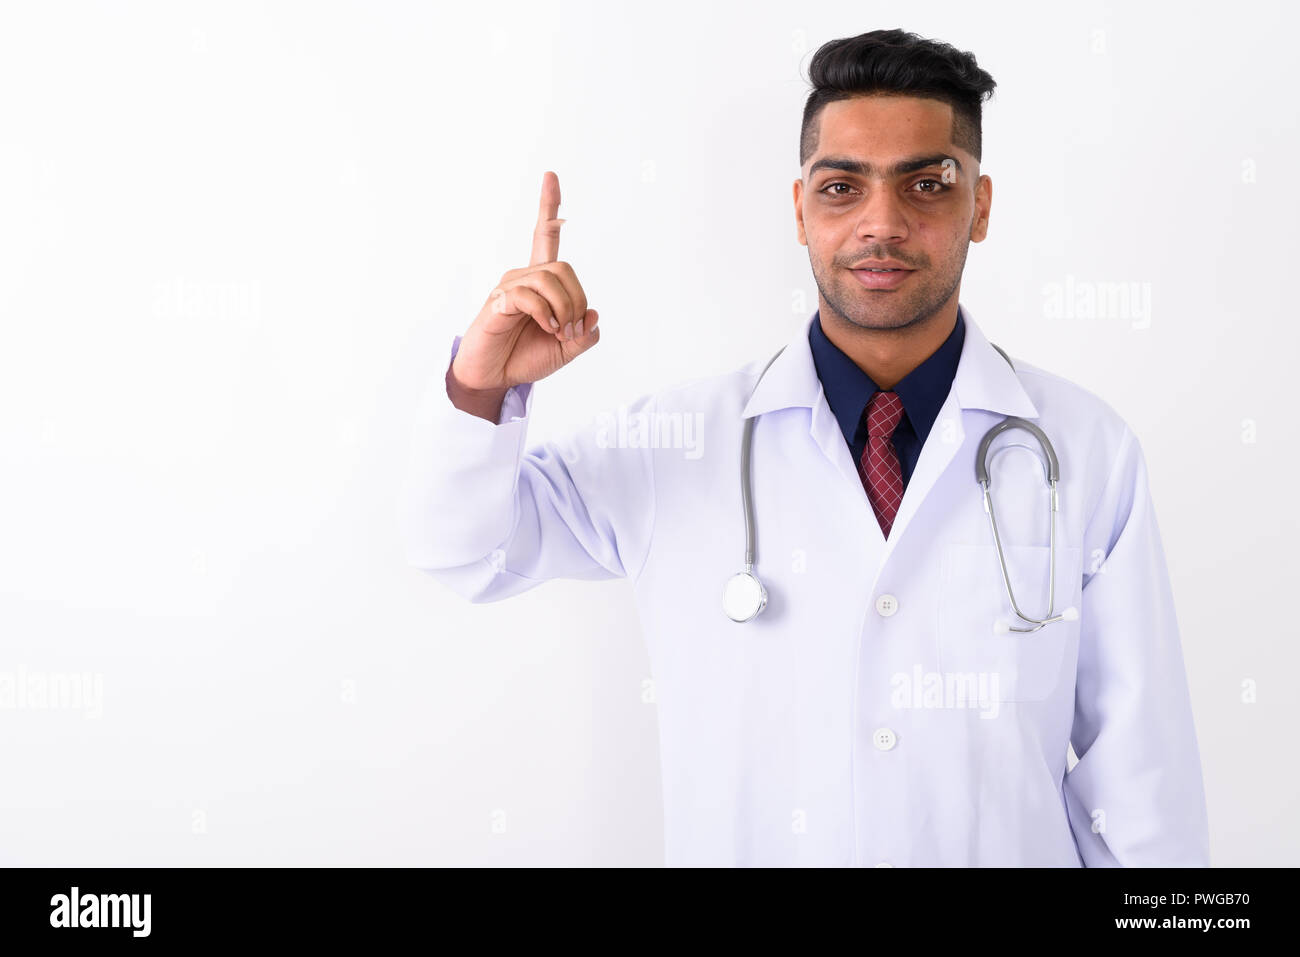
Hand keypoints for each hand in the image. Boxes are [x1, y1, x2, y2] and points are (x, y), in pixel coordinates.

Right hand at [449, 171, 600, 404]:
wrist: (493, 378)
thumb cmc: (524, 358)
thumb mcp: (566, 349)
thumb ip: (584, 333)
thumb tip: (593, 314)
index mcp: (540, 282)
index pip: (544, 236)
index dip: (549, 206)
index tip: (551, 176)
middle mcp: (523, 277)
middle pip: (564, 267)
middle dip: (578, 298)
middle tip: (573, 329)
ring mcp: (509, 287)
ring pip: (549, 279)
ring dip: (564, 308)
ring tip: (558, 332)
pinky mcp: (498, 302)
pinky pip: (528, 295)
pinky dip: (545, 313)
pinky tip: (545, 328)